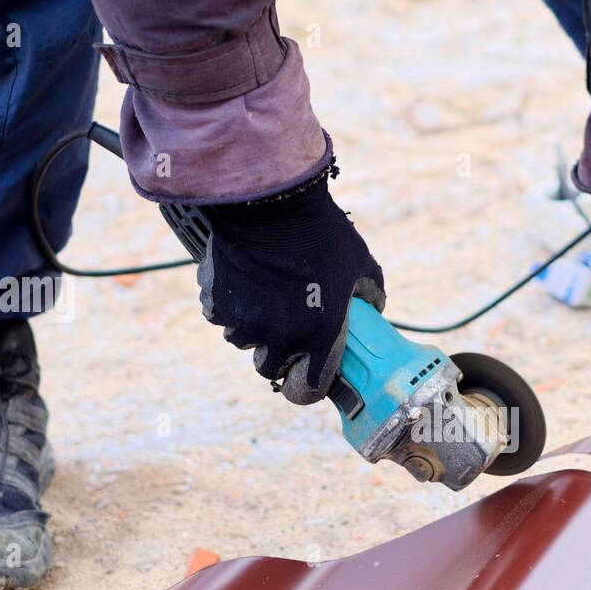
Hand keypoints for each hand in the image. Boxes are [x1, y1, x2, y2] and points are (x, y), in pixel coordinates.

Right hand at [197, 172, 383, 404]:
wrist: (271, 199)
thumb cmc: (322, 232)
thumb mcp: (360, 264)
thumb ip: (369, 293)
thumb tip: (373, 306)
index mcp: (318, 337)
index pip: (306, 391)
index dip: (305, 385)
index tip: (305, 372)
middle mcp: (279, 338)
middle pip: (268, 368)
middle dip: (274, 353)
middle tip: (282, 326)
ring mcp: (244, 322)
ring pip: (241, 340)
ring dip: (250, 327)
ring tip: (262, 297)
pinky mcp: (217, 302)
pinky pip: (220, 314)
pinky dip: (228, 302)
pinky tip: (242, 278)